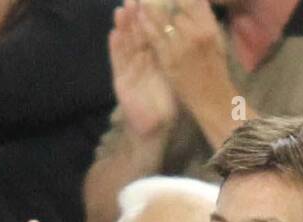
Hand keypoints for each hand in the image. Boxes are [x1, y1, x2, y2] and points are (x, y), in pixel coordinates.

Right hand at [110, 1, 177, 138]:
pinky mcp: (121, 82)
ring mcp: (129, 70)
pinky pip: (118, 62)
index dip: (151, 15)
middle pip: (136, 34)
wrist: (156, 128)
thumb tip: (190, 31)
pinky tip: (113, 34)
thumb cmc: (167, 103)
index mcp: (155, 57)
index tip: (150, 0)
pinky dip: (115, 48)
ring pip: (125, 44)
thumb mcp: (175, 74)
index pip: (152, 31)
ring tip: (121, 10)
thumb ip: (178, 54)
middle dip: (134, 15)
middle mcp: (140, 60)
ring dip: (122, 27)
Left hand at [137, 0, 231, 120]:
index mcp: (209, 27)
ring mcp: (180, 47)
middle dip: (160, 0)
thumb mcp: (217, 40)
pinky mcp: (168, 59)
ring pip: (162, 20)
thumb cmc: (215, 69)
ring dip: (150, 7)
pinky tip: (139, 17)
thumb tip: (195, 2)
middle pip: (174, 7)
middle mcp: (195, 34)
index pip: (192, 1)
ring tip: (139, 0)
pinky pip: (154, 38)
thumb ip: (205, 20)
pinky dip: (146, 26)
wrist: (212, 98)